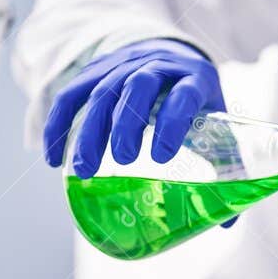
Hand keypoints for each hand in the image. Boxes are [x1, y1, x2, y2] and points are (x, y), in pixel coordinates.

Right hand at [43, 39, 224, 174]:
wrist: (173, 53)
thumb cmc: (198, 99)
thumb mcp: (219, 121)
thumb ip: (224, 167)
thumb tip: (225, 224)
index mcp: (195, 78)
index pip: (184, 94)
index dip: (172, 122)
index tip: (162, 156)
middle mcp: (158, 65)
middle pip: (137, 87)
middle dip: (125, 124)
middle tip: (121, 160)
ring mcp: (124, 64)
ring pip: (102, 90)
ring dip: (90, 130)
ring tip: (84, 170)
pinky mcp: (97, 71)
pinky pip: (71, 94)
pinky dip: (58, 124)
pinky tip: (52, 157)